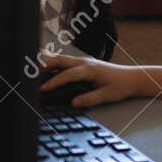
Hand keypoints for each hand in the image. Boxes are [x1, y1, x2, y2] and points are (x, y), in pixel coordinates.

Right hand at [38, 53, 152, 107]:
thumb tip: (74, 103)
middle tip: (30, 74)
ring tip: (32, 69)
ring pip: (60, 58)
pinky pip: (64, 60)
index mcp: (90, 69)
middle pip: (59, 60)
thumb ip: (90, 99)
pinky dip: (53, 62)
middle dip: (43, 66)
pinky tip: (45, 67)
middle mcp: (84, 62)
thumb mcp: (107, 95)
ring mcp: (83, 60)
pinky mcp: (82, 63)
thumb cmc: (120, 86)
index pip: (66, 75)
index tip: (43, 88)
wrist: (131, 78)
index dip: (54, 82)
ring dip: (46, 62)